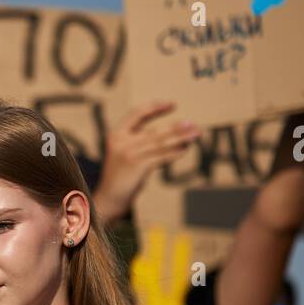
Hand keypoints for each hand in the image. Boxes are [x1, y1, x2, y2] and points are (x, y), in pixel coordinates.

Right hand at [92, 101, 198, 226]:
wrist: (108, 200)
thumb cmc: (120, 178)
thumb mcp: (127, 154)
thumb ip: (142, 142)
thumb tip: (174, 134)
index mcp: (116, 134)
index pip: (138, 113)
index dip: (155, 107)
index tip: (172, 104)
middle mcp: (121, 141)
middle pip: (154, 130)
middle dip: (176, 126)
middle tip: (192, 123)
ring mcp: (129, 153)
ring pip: (161, 143)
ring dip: (181, 138)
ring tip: (195, 134)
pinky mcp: (138, 166)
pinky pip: (161, 157)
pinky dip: (175, 153)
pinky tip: (185, 150)